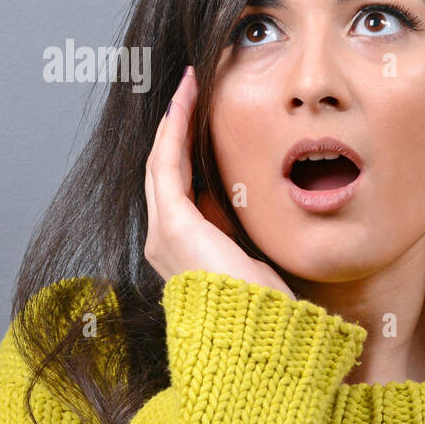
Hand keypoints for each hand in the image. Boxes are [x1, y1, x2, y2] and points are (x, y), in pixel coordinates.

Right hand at [143, 65, 295, 299]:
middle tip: (191, 91)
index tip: (202, 118)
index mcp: (184, 249)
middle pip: (164, 170)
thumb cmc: (262, 309)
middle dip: (176, 129)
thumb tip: (244, 206)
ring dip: (174, 121)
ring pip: (162, 161)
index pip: (180, 188)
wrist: (254, 337)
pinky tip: (184, 102)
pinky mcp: (174, 224)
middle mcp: (165, 240)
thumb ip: (240, 234)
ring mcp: (164, 232)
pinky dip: (174, 129)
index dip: (186, 150)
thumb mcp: (253, 261)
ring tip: (188, 86)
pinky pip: (167, 163)